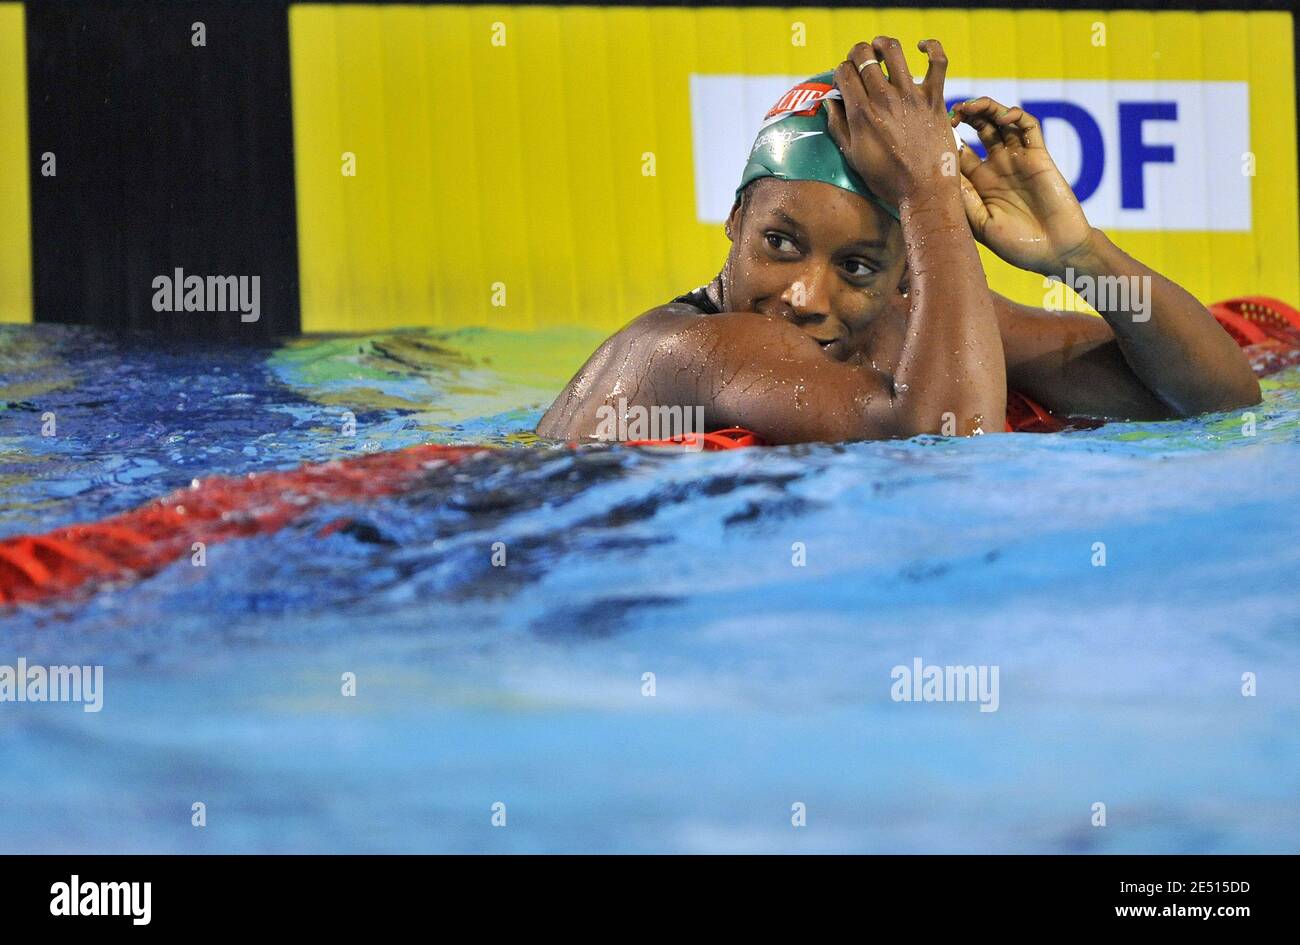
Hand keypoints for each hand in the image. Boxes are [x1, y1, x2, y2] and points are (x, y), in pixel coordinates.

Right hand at [826, 38, 959, 207]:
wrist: (924, 190)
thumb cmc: (887, 179)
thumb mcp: (853, 157)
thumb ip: (838, 126)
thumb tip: (830, 102)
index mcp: (861, 114)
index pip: (844, 72)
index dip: (841, 71)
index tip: (844, 81)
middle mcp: (884, 100)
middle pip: (864, 55)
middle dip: (857, 53)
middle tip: (859, 63)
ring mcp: (911, 96)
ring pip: (893, 50)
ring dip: (882, 44)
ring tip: (879, 48)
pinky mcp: (934, 98)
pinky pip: (938, 61)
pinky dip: (930, 47)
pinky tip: (920, 47)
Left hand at [951, 97, 1096, 274]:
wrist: (1056, 253)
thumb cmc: (1017, 246)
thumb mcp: (981, 225)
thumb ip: (965, 199)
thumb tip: (942, 173)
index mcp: (980, 185)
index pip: (959, 153)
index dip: (947, 140)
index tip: (933, 135)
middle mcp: (997, 168)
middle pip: (979, 130)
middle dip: (965, 116)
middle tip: (953, 112)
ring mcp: (1019, 160)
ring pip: (1002, 123)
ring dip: (988, 108)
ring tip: (972, 105)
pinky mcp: (1040, 156)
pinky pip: (1029, 128)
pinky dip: (1017, 115)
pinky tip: (1005, 115)